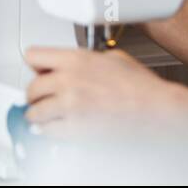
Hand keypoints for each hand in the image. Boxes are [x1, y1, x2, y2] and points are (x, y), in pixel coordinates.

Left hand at [23, 46, 187, 139]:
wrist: (156, 110)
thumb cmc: (142, 87)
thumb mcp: (113, 58)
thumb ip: (88, 60)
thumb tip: (76, 66)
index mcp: (77, 58)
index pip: (33, 56)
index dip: (35, 65)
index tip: (37, 72)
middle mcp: (69, 80)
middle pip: (31, 87)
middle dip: (36, 95)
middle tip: (42, 99)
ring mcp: (69, 105)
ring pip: (34, 112)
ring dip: (39, 115)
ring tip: (47, 116)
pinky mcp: (73, 129)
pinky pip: (46, 131)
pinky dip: (48, 132)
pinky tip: (57, 128)